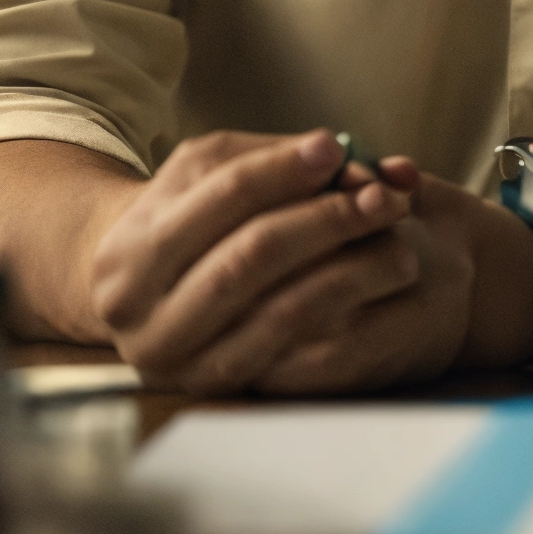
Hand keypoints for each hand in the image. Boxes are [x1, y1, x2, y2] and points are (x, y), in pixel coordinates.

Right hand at [87, 128, 432, 395]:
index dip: (284, 168)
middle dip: (326, 222)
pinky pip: (291, 353)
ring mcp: (179, 357)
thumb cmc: (186, 214)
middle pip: (251, 256)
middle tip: (382, 199)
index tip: (336, 146)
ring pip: (276, 311)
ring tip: (397, 246)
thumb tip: (345, 156)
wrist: (138, 290)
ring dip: (348, 275)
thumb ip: (270, 157)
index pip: (223, 194)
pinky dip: (338, 317)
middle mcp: (143, 309)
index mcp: (135, 243)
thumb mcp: (208, 171)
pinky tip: (371, 290)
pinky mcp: (216, 386)